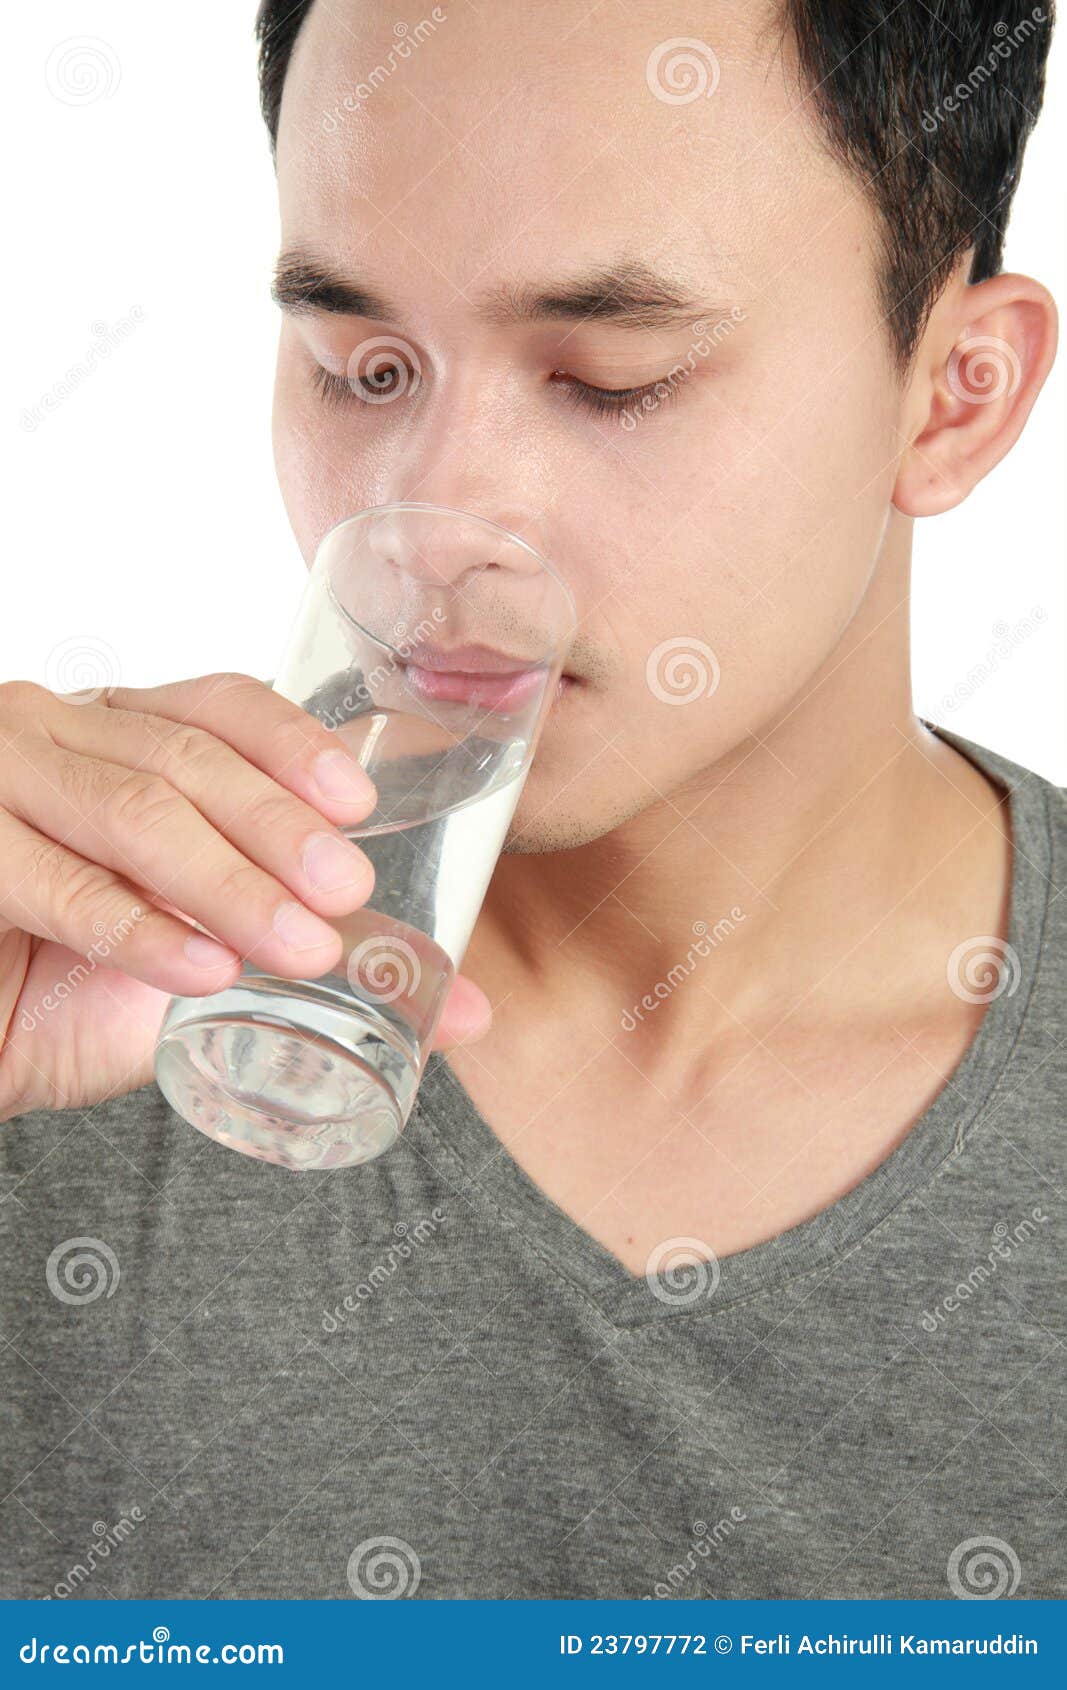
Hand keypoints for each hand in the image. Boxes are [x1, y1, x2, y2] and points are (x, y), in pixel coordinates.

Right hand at [0, 673, 490, 1119]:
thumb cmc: (59, 992)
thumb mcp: (197, 970)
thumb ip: (305, 972)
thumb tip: (462, 1007)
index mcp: (119, 734)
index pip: (218, 705)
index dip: (293, 746)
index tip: (361, 808)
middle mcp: (56, 732)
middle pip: (187, 757)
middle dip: (280, 828)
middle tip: (350, 894)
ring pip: (133, 809)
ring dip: (229, 883)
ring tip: (302, 947)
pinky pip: (56, 882)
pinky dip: (138, 930)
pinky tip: (204, 970)